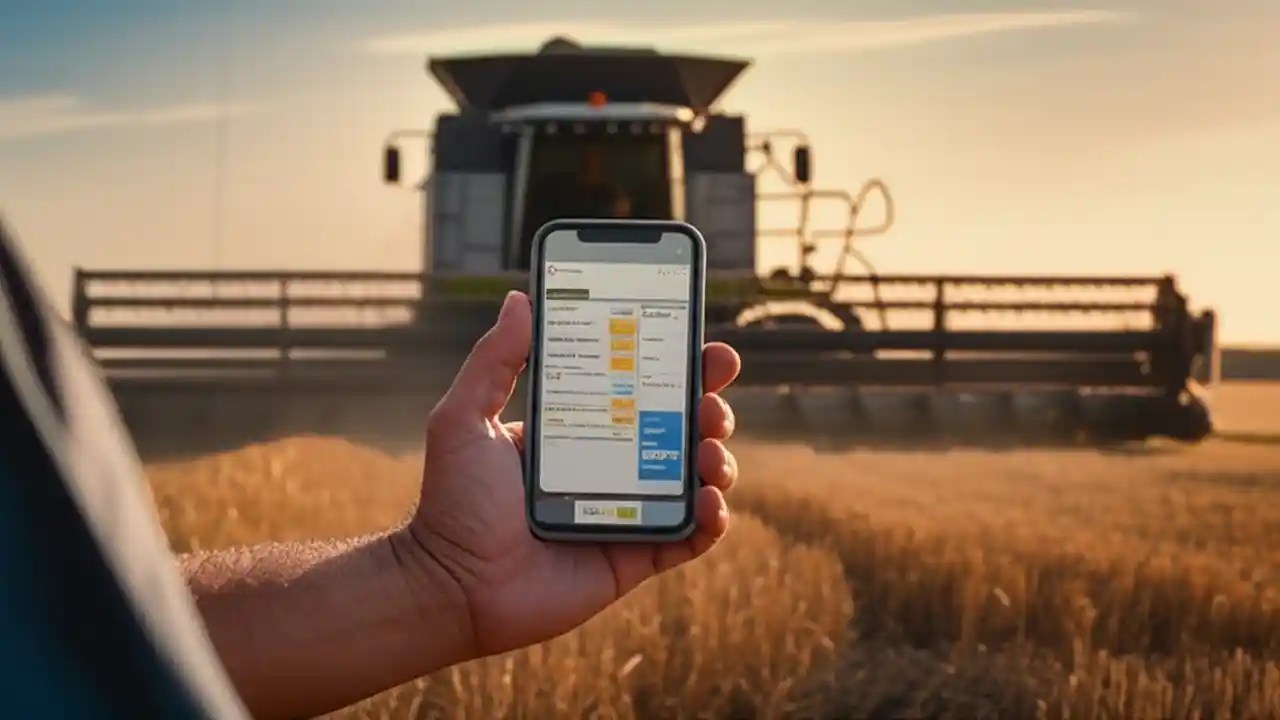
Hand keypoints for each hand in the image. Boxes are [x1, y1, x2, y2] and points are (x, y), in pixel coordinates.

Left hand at [399, 290, 739, 657]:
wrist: (452, 585)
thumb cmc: (454, 501)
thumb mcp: (465, 418)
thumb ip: (493, 361)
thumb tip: (519, 299)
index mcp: (582, 429)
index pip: (642, 386)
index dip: (680, 364)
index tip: (704, 343)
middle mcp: (614, 465)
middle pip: (681, 425)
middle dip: (710, 404)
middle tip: (711, 397)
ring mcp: (631, 510)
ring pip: (698, 476)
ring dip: (718, 457)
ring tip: (708, 451)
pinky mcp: (638, 556)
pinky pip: (692, 536)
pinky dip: (713, 517)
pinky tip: (708, 500)